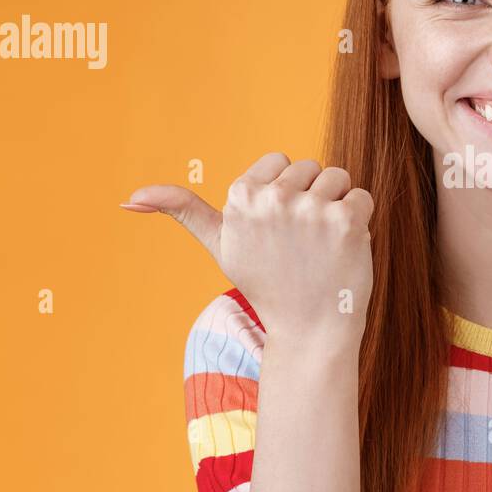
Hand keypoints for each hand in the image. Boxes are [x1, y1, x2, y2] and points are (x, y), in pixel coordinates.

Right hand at [120, 153, 373, 341]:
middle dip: (312, 198)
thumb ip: (183, 211)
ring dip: (337, 208)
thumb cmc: (267, 284)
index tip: (278, 229)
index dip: (285, 193)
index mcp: (239, 196)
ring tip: (323, 245)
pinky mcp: (345, 219)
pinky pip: (362, 197)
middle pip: (311, 167)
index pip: (280, 161)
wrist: (309, 330)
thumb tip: (129, 198)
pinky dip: (360, 221)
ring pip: (338, 178)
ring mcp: (309, 208)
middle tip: (302, 243)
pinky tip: (344, 249)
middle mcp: (271, 198)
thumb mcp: (221, 246)